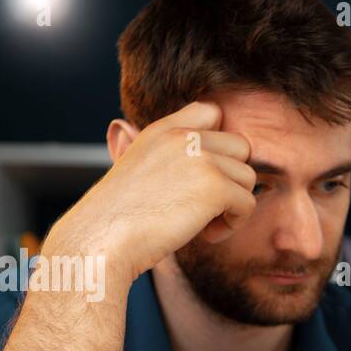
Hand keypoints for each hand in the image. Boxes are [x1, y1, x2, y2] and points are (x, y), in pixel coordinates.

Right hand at [45, 101, 257, 285]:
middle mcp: (182, 136)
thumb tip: (176, 153)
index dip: (219, 144)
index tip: (204, 176)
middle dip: (231, 178)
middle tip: (208, 206)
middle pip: (240, 146)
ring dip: (233, 205)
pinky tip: (208, 235)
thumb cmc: (116, 218)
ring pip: (247, 177)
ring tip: (205, 224)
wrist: (102, 239)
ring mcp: (200, 159)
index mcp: (162, 130)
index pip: (210, 112)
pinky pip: (247, 203)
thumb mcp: (137, 170)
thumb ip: (166, 156)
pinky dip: (234, 224)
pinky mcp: (214, 186)